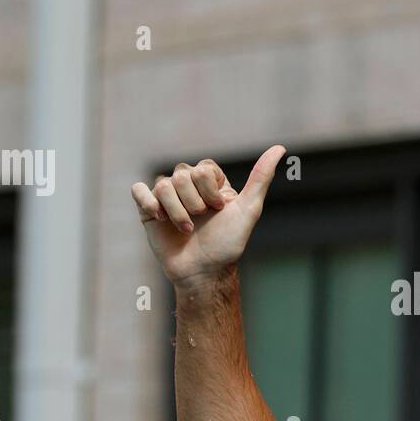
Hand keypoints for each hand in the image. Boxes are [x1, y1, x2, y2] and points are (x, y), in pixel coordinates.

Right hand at [131, 144, 285, 289]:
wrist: (203, 272)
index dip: (210, 189)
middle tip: (201, 221)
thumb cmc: (227, 244)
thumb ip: (261, 178)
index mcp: (210, 183)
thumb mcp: (249, 209)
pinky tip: (160, 217)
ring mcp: (167, 197)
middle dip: (194, 202)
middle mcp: (188, 187)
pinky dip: (149, 202)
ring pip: (163, 184)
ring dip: (177, 211)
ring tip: (186, 229)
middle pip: (182, 174)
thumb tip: (280, 148)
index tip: (218, 209)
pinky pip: (139, 190)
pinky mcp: (149, 210)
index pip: (204, 167)